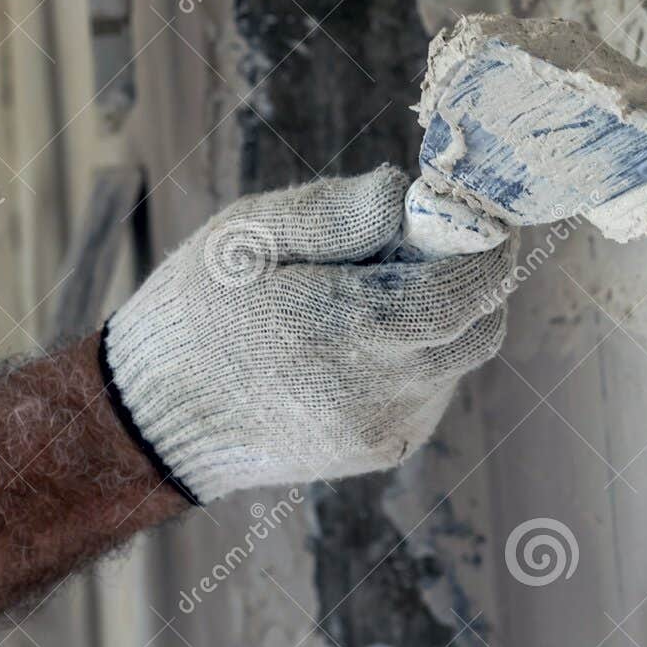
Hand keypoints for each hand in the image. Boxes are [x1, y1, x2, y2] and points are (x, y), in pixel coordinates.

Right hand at [103, 166, 514, 501]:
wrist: (160, 418)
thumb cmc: (200, 311)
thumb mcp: (247, 238)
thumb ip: (335, 213)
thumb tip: (407, 196)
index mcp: (351, 328)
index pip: (467, 290)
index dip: (486, 250)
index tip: (480, 220)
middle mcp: (382, 389)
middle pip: (481, 329)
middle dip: (472, 283)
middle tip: (427, 250)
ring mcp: (388, 427)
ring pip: (458, 361)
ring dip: (441, 321)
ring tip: (371, 299)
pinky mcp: (386, 450)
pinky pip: (432, 391)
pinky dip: (419, 358)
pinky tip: (360, 344)